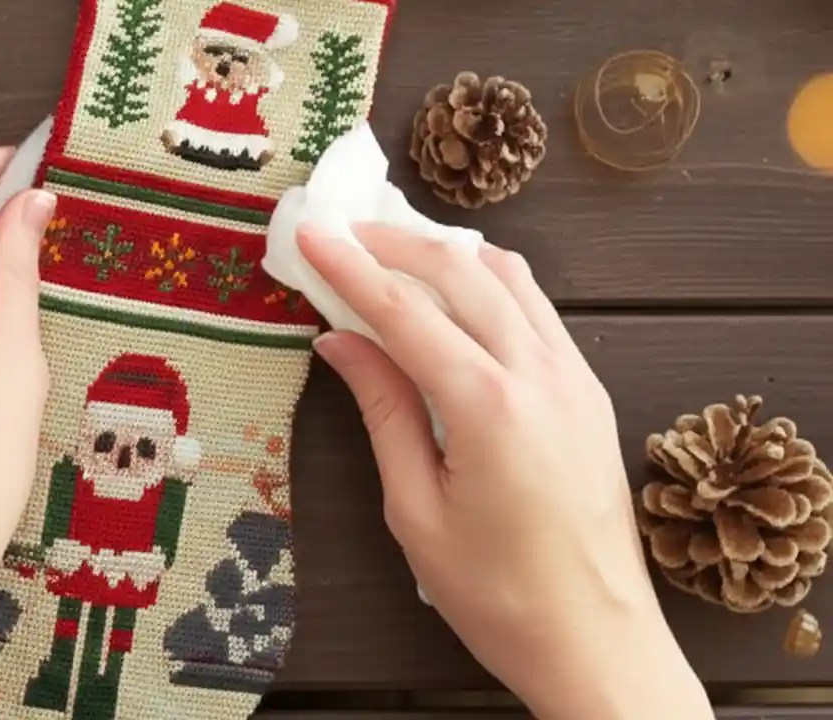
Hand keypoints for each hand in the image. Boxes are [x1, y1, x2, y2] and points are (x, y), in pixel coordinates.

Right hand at [300, 225, 711, 719]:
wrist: (597, 642)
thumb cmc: (497, 594)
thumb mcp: (416, 509)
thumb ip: (383, 412)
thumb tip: (340, 344)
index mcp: (489, 406)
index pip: (404, 311)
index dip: (350, 268)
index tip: (312, 233)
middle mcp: (541, 373)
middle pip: (462, 271)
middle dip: (397, 243)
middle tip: (346, 233)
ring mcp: (575, 377)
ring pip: (511, 277)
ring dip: (449, 253)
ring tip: (396, 252)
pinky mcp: (589, 391)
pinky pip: (538, 309)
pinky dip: (490, 284)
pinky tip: (458, 297)